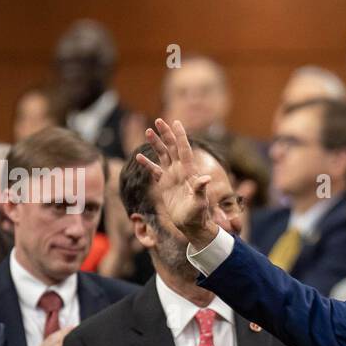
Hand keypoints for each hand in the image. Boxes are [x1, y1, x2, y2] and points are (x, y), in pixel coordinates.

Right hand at [137, 118, 218, 247]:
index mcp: (189, 172)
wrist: (192, 225)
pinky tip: (139, 156)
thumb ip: (201, 189)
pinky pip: (155, 171)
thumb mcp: (200, 202)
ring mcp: (173, 177)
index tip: (175, 121)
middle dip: (166, 134)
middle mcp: (181, 171)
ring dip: (156, 144)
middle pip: (172, 147)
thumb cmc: (199, 214)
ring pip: (163, 155)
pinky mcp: (165, 185)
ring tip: (148, 131)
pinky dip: (148, 164)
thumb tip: (205, 179)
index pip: (185, 149)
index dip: (180, 135)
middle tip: (158, 120)